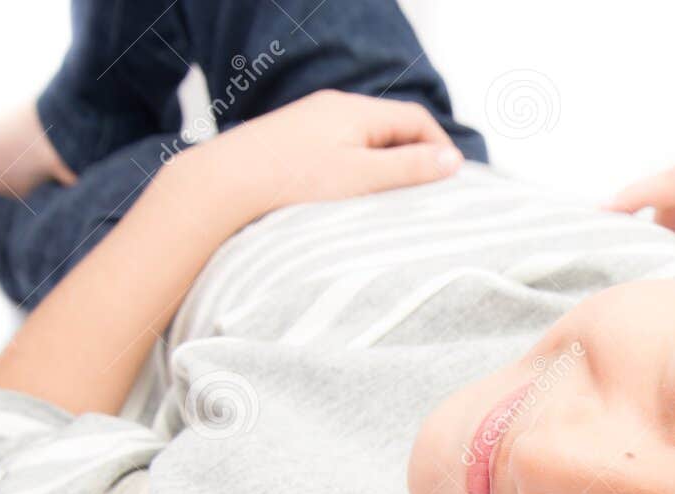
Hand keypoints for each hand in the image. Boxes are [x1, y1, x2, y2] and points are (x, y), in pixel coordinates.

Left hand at [174, 90, 463, 220]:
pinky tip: (348, 200)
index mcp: (355, 110)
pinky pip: (339, 152)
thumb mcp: (362, 178)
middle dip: (414, 160)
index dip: (439, 149)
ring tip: (388, 204)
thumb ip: (410, 169)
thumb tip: (453, 160)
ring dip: (384, 169)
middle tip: (425, 198)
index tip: (450, 184)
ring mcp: (310, 124)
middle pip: (390, 129)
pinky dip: (355, 172)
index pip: (415, 119)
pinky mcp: (291, 143)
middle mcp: (333, 108)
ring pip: (364, 142)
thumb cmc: (291, 181)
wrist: (221, 186)